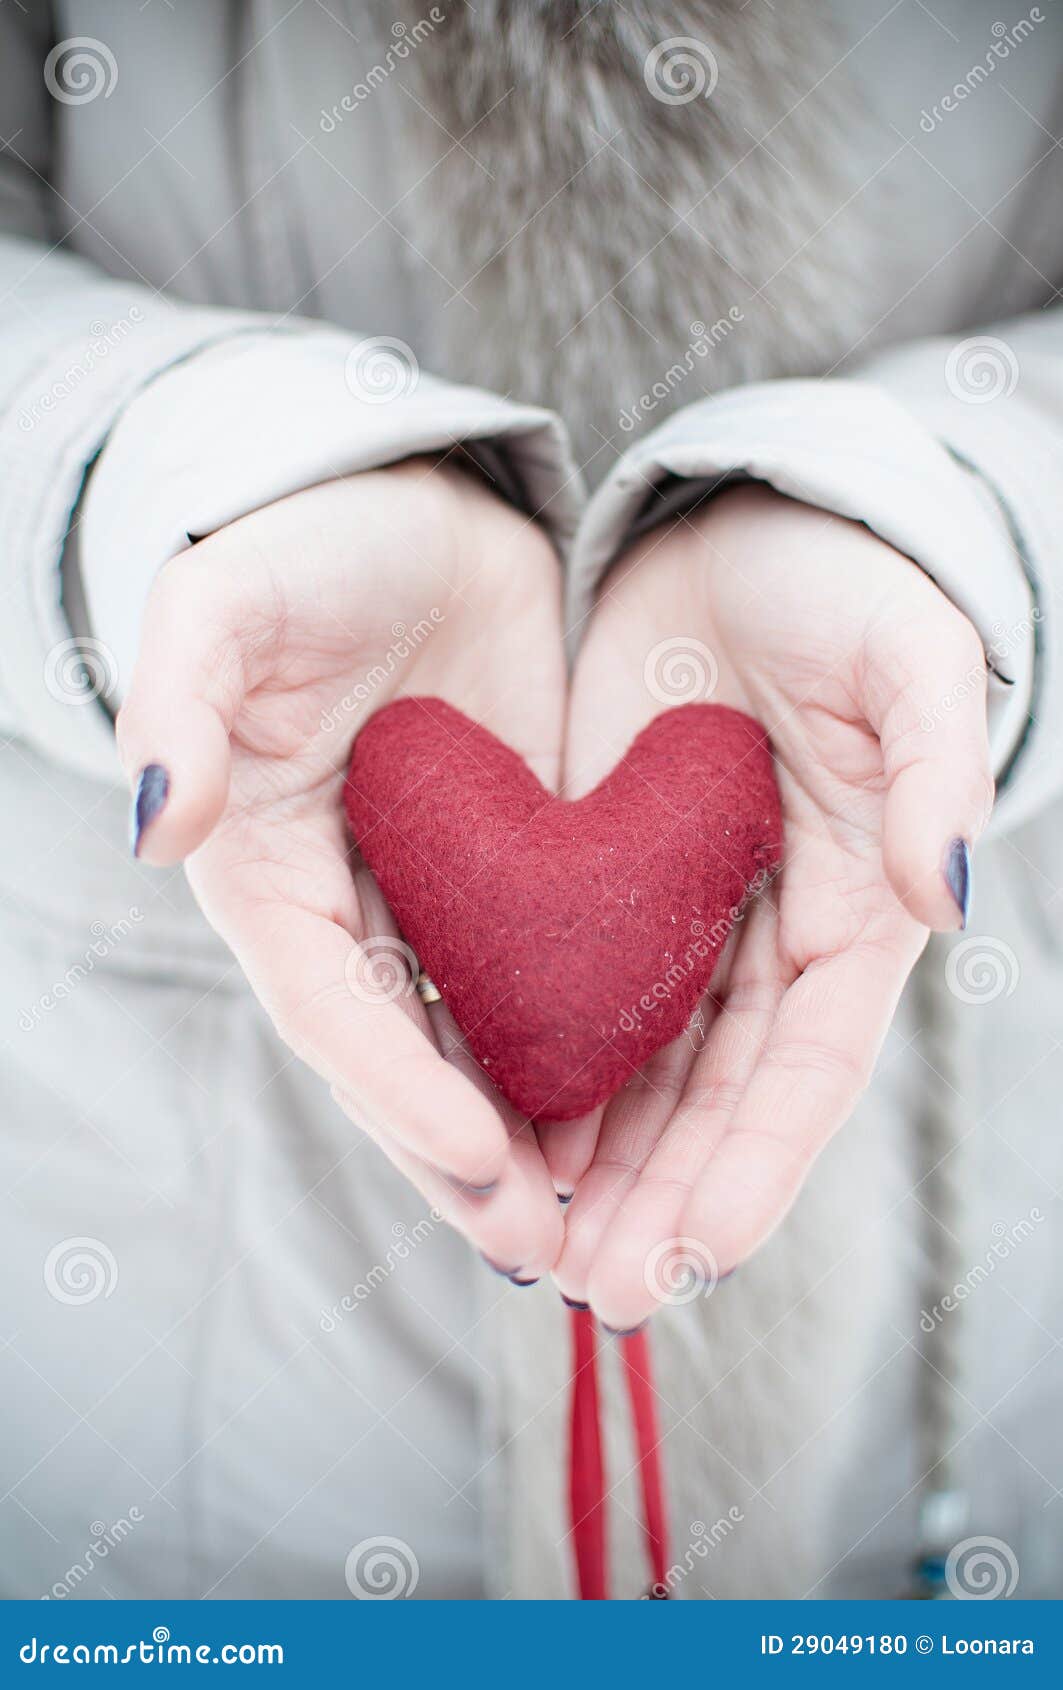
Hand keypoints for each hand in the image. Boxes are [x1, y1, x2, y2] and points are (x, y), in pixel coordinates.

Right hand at [117, 459, 565, 1276]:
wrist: (410, 507)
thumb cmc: (300, 549)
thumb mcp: (223, 604)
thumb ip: (180, 702)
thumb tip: (154, 825)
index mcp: (269, 869)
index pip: (329, 1004)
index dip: (395, 1087)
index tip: (479, 1156)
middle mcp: (349, 907)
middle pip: (405, 1059)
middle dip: (467, 1158)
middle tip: (544, 1247)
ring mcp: (437, 899)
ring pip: (480, 1044)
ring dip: (531, 1137)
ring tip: (602, 1223)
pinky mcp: (518, 872)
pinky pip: (550, 979)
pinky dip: (585, 1051)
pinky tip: (645, 1112)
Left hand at [547, 483, 992, 1327]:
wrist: (738, 530)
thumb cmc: (843, 587)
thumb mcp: (906, 659)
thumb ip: (929, 771)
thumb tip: (943, 898)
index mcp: (851, 905)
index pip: (810, 1064)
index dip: (761, 1163)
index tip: (702, 1255)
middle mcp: (770, 937)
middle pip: (719, 1100)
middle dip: (667, 1200)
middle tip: (603, 1294)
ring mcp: (686, 922)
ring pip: (645, 1076)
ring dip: (601, 1170)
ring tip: (540, 1254)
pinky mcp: (607, 886)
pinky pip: (574, 1001)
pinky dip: (545, 1078)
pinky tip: (499, 1142)